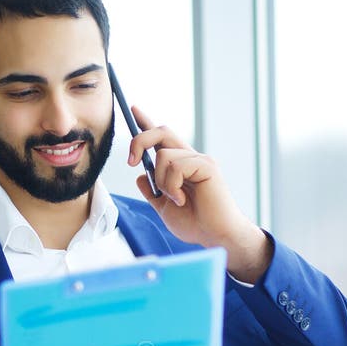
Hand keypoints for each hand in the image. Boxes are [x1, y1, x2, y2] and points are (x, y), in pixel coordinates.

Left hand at [128, 107, 272, 282]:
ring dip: (161, 182)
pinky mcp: (207, 166)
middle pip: (161, 132)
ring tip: (176, 200)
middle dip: (140, 141)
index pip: (161, 138)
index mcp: (180, 166)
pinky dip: (172, 186)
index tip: (133, 109)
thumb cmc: (196, 224)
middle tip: (131, 162)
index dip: (146, 123)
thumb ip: (152, 191)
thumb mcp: (164, 208)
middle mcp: (189, 158)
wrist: (215, 236)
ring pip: (163, 156)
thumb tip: (140, 176)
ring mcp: (199, 160)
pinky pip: (176, 166)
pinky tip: (183, 200)